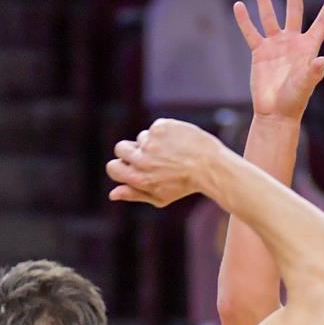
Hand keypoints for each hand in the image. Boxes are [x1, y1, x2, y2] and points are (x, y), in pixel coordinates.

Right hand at [107, 118, 224, 207]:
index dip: (120, 166)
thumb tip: (112, 194)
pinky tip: (179, 143)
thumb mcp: (160, 197)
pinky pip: (156, 128)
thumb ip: (134, 195)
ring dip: (153, 143)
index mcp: (139, 178)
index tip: (130, 166)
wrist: (211, 166)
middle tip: (149, 155)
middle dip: (131, 151)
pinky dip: (166, 134)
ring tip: (173, 153)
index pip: (112, 167)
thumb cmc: (185, 185)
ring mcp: (151, 141)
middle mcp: (142, 159)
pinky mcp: (161, 127)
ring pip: (142, 138)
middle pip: (120, 148)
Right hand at [235, 0, 323, 121]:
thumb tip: (322, 61)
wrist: (275, 113)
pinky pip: (250, 32)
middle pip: (294, 10)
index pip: (321, 23)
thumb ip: (313, 73)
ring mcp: (275, 45)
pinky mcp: (259, 52)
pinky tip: (239, 6)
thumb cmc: (295, 101)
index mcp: (308, 48)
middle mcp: (292, 42)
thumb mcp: (305, 86)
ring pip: (269, 16)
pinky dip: (244, 20)